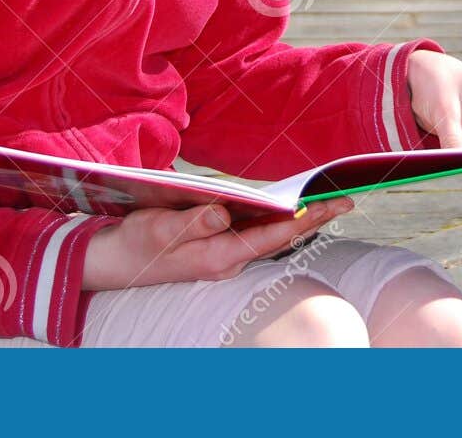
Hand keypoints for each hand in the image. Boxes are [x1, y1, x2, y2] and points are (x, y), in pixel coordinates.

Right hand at [81, 197, 352, 290]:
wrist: (115, 262)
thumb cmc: (137, 244)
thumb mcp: (159, 229)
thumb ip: (192, 222)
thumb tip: (223, 214)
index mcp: (219, 256)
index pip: (273, 236)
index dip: (306, 219)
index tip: (334, 204)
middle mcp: (228, 260)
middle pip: (279, 237)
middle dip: (313, 218)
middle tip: (346, 199)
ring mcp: (224, 256)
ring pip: (269, 236)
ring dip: (297, 219)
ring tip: (326, 200)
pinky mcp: (217, 247)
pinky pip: (254, 233)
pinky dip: (274, 220)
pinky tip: (288, 208)